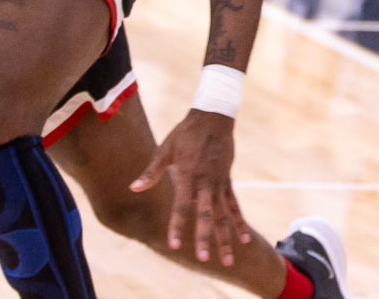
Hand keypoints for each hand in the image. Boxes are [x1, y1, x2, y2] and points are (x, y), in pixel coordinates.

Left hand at [130, 110, 251, 264]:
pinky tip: (244, 238)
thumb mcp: (165, 149)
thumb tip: (133, 187)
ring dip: (226, 238)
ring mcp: (219, 183)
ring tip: (228, 260)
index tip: (174, 244)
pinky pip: (234, 205)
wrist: (213, 117)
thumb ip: (151, 172)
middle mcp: (206, 182)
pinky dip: (239, 221)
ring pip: (223, 215)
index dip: (177, 225)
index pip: (182, 206)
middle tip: (204, 258)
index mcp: (188, 175)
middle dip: (205, 237)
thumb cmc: (185, 133)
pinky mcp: (227, 181)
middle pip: (206, 214)